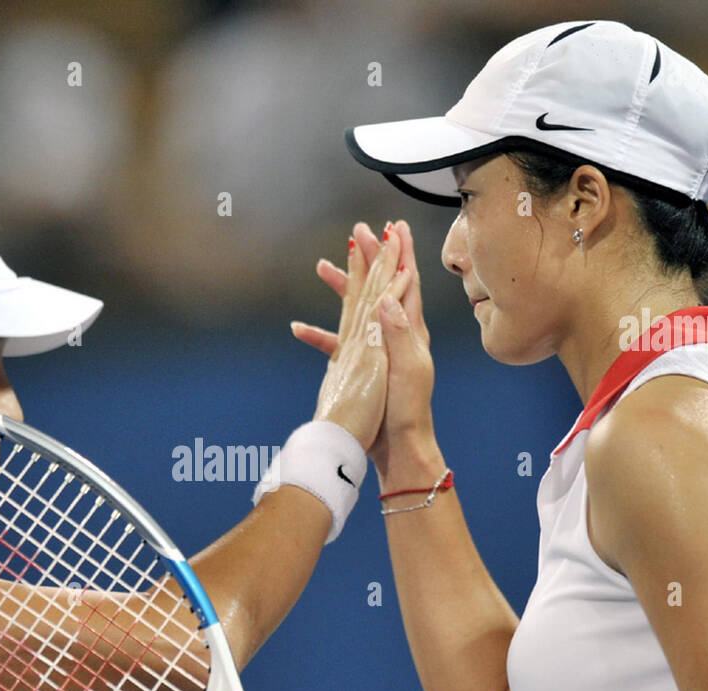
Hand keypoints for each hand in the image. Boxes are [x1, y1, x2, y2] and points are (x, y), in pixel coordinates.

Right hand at [295, 220, 434, 473]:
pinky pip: (339, 341)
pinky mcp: (361, 370)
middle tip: (359, 231)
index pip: (404, 283)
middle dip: (370, 259)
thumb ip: (396, 332)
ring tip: (319, 266)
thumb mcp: (405, 368)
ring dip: (341, 288)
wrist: (398, 447)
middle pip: (381, 288)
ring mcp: (377, 353)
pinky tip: (298, 329)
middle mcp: (394, 337)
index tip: (393, 226)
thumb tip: (386, 295)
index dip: (398, 254)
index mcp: (409, 333)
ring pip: (358, 310)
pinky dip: (320, 332)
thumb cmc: (405, 412)